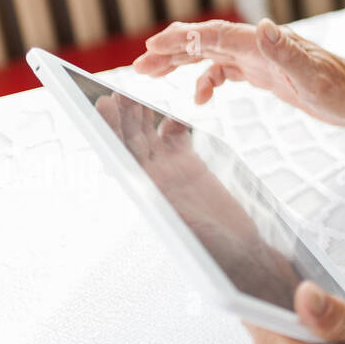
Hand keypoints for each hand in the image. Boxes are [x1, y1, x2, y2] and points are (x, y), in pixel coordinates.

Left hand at [96, 93, 300, 303]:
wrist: (241, 251)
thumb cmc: (216, 248)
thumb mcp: (192, 229)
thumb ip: (174, 207)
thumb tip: (157, 188)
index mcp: (149, 192)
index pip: (122, 154)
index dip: (111, 130)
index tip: (103, 107)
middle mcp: (155, 180)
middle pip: (132, 141)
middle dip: (124, 116)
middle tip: (117, 91)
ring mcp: (172, 172)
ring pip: (149, 137)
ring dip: (140, 116)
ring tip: (132, 95)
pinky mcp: (190, 167)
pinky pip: (175, 139)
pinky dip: (171, 124)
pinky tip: (170, 115)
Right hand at [133, 18, 344, 126]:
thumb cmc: (342, 89)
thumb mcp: (314, 77)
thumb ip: (287, 53)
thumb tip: (264, 26)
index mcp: (266, 44)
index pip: (217, 35)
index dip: (184, 39)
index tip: (153, 46)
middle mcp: (261, 47)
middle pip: (207, 42)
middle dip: (173, 50)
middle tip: (140, 64)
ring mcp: (262, 60)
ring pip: (212, 56)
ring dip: (182, 64)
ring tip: (150, 75)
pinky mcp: (267, 74)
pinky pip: (228, 73)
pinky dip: (208, 81)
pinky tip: (200, 98)